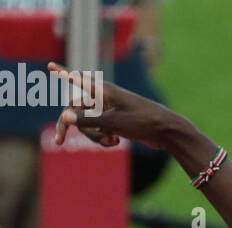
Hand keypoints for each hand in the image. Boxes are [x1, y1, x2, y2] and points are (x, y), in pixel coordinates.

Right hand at [48, 62, 177, 150]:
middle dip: (73, 126)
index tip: (50, 66)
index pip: (77, 80)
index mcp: (102, 91)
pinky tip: (116, 142)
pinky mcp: (117, 123)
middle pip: (77, 110)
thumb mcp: (113, 123)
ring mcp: (110, 111)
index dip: (63, 73)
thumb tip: (65, 117)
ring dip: (93, 136)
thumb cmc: (142, 122)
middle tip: (59, 141)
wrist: (167, 132)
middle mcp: (103, 99)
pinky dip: (104, 139)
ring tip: (111, 142)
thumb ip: (88, 120)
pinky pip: (100, 131)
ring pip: (89, 123)